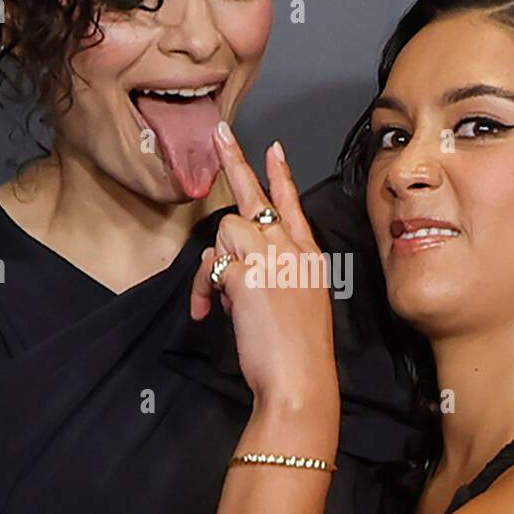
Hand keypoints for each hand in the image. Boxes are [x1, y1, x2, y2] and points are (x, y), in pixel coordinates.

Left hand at [190, 123, 339, 417]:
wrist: (301, 380)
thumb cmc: (299, 352)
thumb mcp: (298, 302)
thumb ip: (273, 275)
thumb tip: (237, 270)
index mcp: (308, 256)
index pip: (293, 204)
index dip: (281, 175)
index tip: (274, 149)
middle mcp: (291, 248)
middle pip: (256, 198)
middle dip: (234, 161)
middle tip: (219, 134)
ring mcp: (270, 257)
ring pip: (225, 231)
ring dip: (212, 265)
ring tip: (217, 302)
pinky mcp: (245, 274)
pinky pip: (210, 265)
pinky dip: (204, 289)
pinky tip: (212, 312)